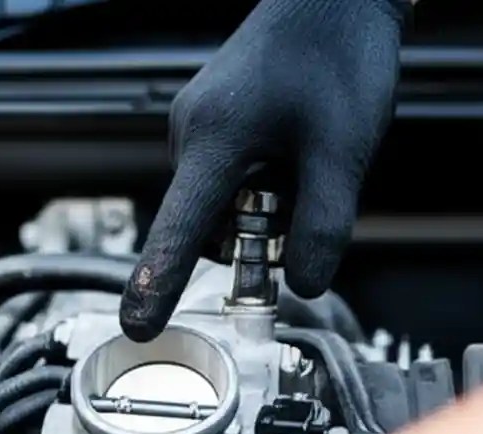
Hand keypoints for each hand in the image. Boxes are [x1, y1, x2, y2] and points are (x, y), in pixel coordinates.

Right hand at [120, 0, 408, 340]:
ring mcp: (193, 125)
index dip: (158, 284)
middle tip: (309, 193)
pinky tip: (294, 148)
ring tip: (306, 160)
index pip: (179, 231)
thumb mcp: (345, 152)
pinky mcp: (206, 121)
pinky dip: (259, 183)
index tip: (138, 326)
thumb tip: (305, 287)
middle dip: (256, 233)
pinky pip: (225, 177)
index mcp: (213, 142)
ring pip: (221, 204)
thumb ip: (324, 226)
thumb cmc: (339, 59)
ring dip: (262, 206)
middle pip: (208, 225)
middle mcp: (189, 135)